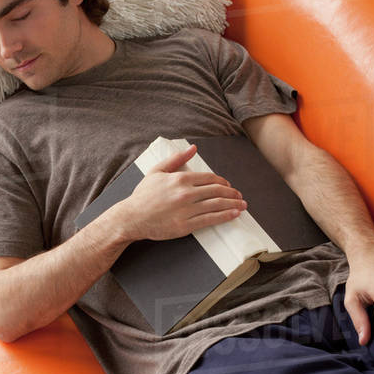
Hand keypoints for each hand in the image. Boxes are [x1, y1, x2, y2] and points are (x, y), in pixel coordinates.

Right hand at [119, 145, 246, 242]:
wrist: (131, 218)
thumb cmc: (143, 196)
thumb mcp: (157, 172)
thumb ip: (176, 159)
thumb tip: (193, 149)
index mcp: (180, 178)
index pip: (209, 178)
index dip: (222, 182)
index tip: (228, 186)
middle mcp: (185, 193)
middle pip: (217, 191)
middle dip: (232, 193)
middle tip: (239, 195)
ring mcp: (186, 210)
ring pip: (216, 204)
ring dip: (233, 204)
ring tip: (242, 205)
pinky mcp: (185, 225)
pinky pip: (210, 219)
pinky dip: (225, 216)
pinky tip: (234, 214)